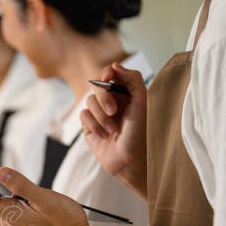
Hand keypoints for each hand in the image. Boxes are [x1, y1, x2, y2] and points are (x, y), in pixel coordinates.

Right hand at [80, 62, 147, 197]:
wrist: (128, 160)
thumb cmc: (139, 133)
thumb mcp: (141, 104)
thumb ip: (132, 80)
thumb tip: (115, 65)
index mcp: (126, 93)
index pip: (112, 74)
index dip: (107, 72)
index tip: (108, 76)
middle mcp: (112, 100)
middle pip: (98, 86)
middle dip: (104, 98)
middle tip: (114, 111)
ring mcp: (99, 112)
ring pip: (89, 101)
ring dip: (101, 117)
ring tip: (113, 131)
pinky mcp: (89, 124)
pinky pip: (83, 115)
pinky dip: (94, 125)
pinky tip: (104, 136)